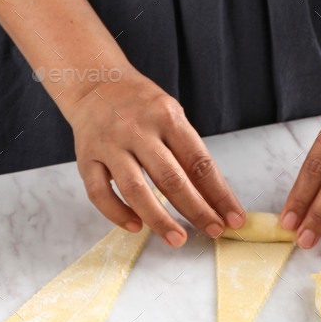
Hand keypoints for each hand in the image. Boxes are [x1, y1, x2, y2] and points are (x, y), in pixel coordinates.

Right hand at [66, 68, 243, 245]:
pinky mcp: (86, 158)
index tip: (234, 218)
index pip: (199, 162)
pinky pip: (99, 193)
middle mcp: (137, 130)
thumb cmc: (141, 107)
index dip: (219, 194)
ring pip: (135, 189)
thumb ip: (188, 154)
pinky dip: (117, 214)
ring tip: (177, 239)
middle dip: (195, 210)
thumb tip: (214, 200)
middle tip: (212, 232)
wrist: (95, 82)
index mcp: (167, 117)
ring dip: (158, 219)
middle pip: (170, 178)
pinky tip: (135, 227)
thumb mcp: (171, 117)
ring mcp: (110, 145)